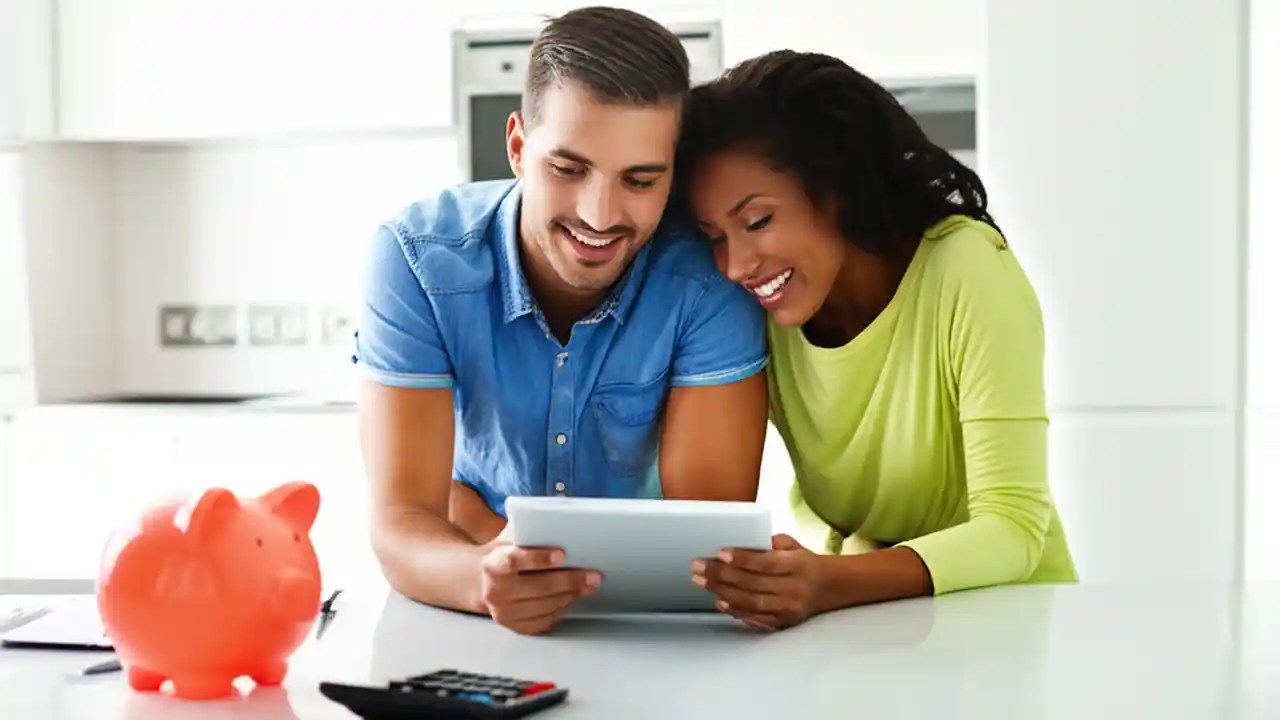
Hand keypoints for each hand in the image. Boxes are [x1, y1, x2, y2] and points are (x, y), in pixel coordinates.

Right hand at [479, 534, 601, 635]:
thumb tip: (558, 514)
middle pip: (539, 587)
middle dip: (570, 580)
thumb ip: (529, 528)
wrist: (484, 582)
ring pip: (546, 606)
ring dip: (571, 595)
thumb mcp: (511, 538)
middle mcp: (495, 592)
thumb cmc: (506, 556)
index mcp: (493, 565)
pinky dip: (562, 609)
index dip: (539, 558)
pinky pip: (545, 621)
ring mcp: (505, 613)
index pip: (514, 560)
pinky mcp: (515, 627)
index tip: (562, 554)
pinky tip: (570, 597)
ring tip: (588, 585)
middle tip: (593, 575)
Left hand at [691, 533, 825, 630]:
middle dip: (721, 575)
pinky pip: (755, 619)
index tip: (720, 553)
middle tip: (698, 567)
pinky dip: (735, 610)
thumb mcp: (793, 545)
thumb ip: (769, 543)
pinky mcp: (783, 623)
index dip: (741, 559)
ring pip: (750, 602)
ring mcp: (788, 609)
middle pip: (752, 584)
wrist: (830, 588)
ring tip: (701, 582)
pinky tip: (719, 601)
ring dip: (722, 591)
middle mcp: (793, 589)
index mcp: (797, 566)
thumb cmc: (805, 563)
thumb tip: (740, 545)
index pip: (765, 563)